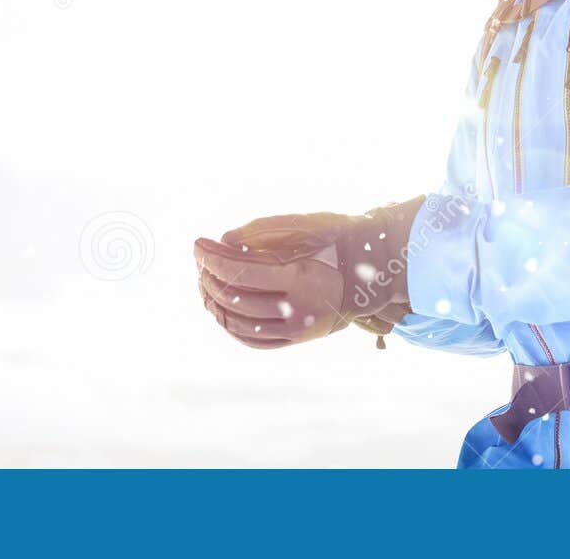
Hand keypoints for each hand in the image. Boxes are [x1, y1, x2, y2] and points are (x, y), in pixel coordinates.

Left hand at [193, 198, 423, 348]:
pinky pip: (253, 341)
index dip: (212, 258)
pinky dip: (230, 326)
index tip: (197, 244)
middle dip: (208, 277)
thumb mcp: (309, 227)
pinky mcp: (296, 339)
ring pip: (239, 324)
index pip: (240, 273)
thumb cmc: (339, 241)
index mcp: (300, 279)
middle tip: (200, 260)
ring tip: (205, 282)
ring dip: (214, 302)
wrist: (372, 272)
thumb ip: (266, 232)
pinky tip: (220, 308)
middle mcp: (298, 310)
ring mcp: (296, 330)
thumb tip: (224, 240)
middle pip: (235, 299)